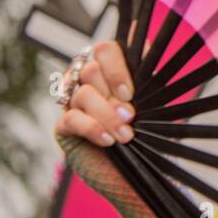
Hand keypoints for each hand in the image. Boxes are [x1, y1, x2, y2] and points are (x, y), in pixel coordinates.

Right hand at [53, 40, 136, 176]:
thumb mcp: (153, 105)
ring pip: (83, 94)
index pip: (106, 50)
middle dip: (113, 96)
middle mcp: (89, 82)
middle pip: (91, 69)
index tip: (130, 92)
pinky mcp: (64, 127)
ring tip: (126, 135)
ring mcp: (73, 103)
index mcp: (112, 70)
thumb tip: (146, 42)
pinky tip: (108, 141)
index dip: (117, 68)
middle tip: (130, 116)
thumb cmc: (146, 135)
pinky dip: (92, 128)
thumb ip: (147, 76)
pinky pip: (72, 118)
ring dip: (107, 115)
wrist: (136, 175)